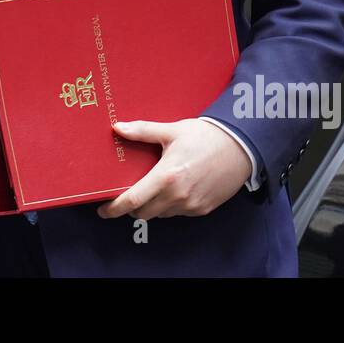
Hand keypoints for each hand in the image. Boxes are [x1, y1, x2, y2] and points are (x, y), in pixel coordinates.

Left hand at [95, 118, 251, 220]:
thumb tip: (118, 128)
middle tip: (127, 196)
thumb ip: (143, 131)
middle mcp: (177, 196)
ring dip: (152, 207)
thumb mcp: (172, 131)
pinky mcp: (203, 209)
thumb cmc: (205, 136)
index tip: (103, 211)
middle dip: (132, 208)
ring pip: (161, 215)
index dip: (114, 209)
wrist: (240, 147)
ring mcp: (191, 206)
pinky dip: (170, 206)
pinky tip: (173, 189)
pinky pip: (178, 213)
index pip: (133, 200)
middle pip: (144, 213)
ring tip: (152, 189)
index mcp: (166, 177)